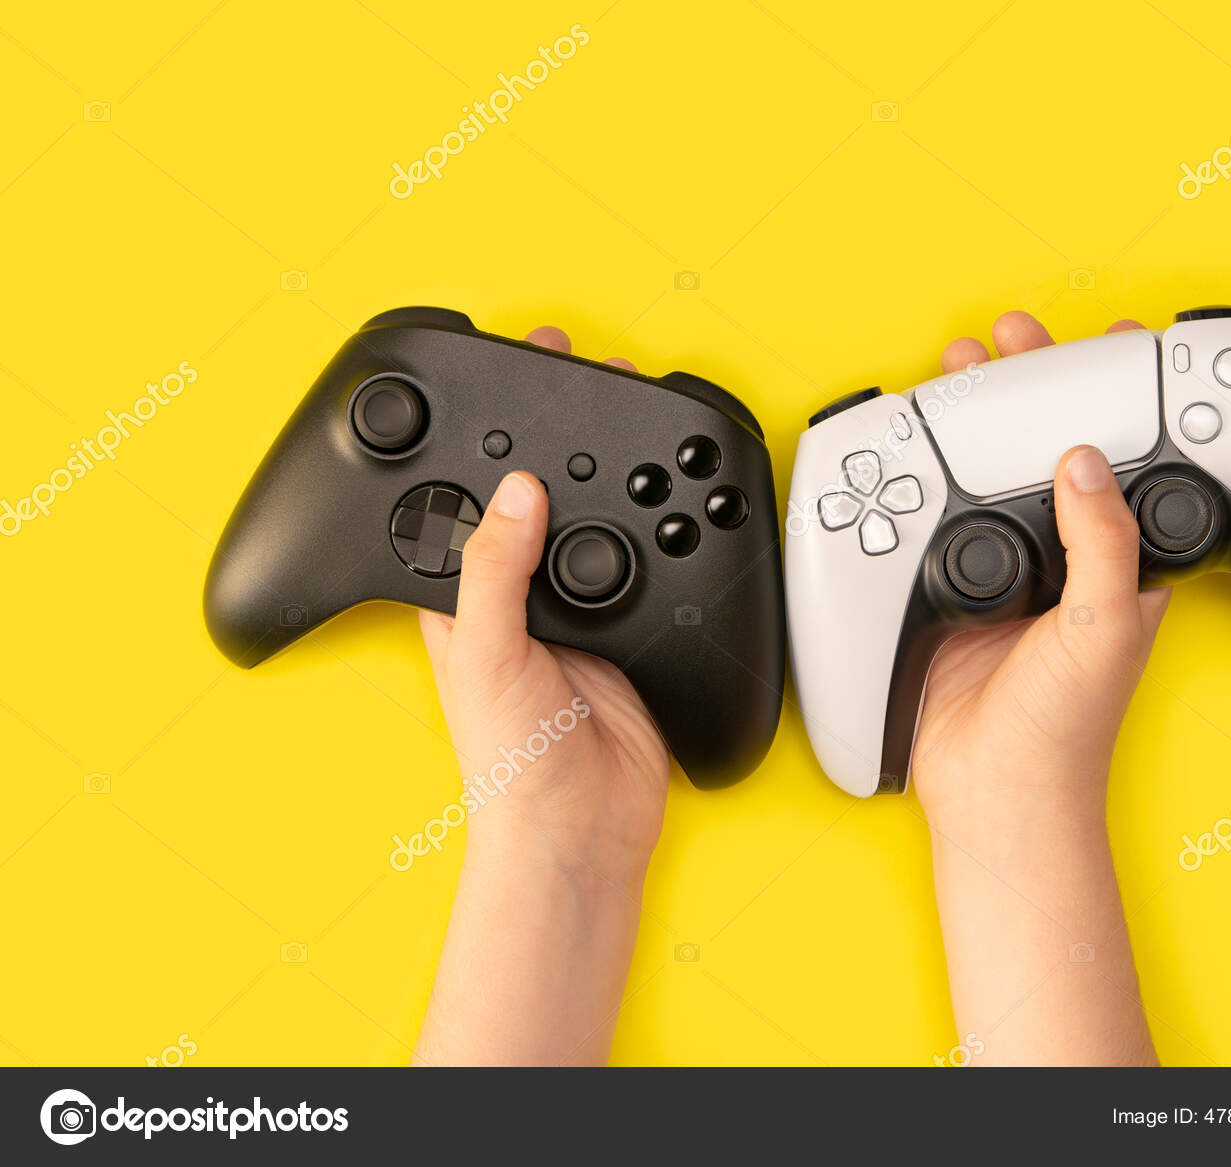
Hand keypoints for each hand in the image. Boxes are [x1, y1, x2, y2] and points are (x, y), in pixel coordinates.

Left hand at [412, 326, 667, 1065]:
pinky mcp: (635, 628)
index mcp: (466, 589)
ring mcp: (582, 607)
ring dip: (618, 477)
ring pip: (602, 521)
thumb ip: (494, 571)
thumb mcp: (486, 657)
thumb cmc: (509, 762)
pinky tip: (672, 501)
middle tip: (593, 376)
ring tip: (637, 421)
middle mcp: (522, 591)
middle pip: (544, 494)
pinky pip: (653, 563)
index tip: (511, 374)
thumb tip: (516, 492)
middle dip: (562, 435)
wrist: (583, 831)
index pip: (469, 493)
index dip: (484, 433)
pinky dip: (666, 533)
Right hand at [911, 311, 1170, 821]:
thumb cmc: (1066, 731)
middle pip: (1049, 454)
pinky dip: (931, 481)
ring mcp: (1006, 573)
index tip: (1103, 346)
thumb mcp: (1104, 627)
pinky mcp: (955, 589)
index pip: (1128, 462)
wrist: (992, 793)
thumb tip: (1086, 464)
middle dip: (1030, 393)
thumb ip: (1102, 542)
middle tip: (1008, 346)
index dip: (1121, 401)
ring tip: (957, 375)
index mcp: (1119, 561)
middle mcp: (1065, 560)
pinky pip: (945, 520)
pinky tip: (920, 451)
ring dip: (976, 425)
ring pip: (993, 478)